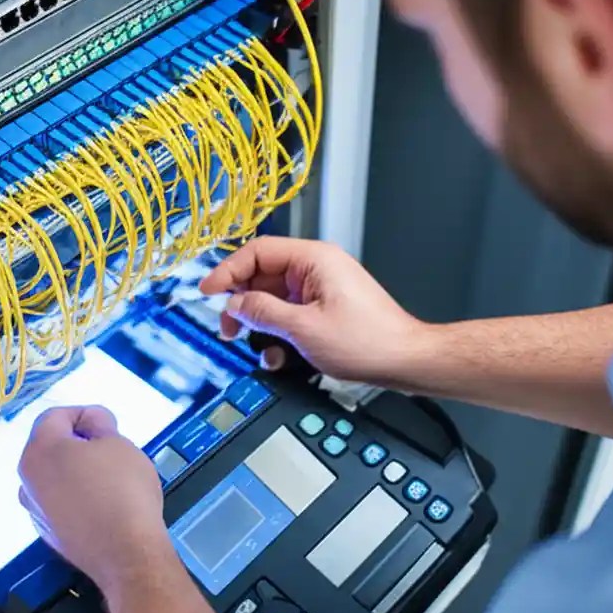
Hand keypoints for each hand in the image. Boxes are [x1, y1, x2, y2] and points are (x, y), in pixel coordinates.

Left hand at [17, 406, 174, 588]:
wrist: (127, 554)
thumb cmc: (123, 492)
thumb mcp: (119, 444)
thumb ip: (100, 424)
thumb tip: (92, 422)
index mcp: (39, 452)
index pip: (55, 416)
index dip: (84, 413)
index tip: (107, 424)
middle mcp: (27, 480)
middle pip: (50, 447)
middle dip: (78, 442)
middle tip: (110, 449)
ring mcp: (35, 510)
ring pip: (53, 477)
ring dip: (75, 470)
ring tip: (108, 478)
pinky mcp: (48, 533)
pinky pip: (59, 503)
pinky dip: (76, 497)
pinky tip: (102, 504)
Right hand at [199, 237, 427, 384]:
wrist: (404, 360)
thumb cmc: (369, 341)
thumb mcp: (303, 329)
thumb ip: (263, 313)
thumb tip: (235, 304)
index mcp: (314, 259)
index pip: (258, 252)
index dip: (228, 271)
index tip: (209, 292)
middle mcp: (317, 268)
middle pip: (263, 276)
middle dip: (242, 304)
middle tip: (228, 328)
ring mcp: (321, 288)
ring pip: (274, 299)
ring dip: (261, 324)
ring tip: (259, 346)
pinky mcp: (324, 308)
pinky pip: (290, 314)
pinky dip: (280, 333)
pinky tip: (281, 354)